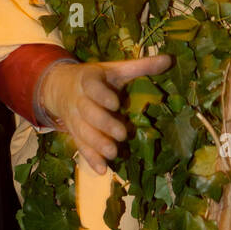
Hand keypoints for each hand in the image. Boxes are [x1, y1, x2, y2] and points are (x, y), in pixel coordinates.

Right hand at [36, 55, 171, 174]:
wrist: (61, 87)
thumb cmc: (97, 78)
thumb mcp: (115, 69)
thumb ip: (140, 66)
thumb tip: (169, 60)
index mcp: (88, 80)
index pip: (92, 87)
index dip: (102, 95)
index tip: (116, 104)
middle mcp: (79, 100)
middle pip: (88, 113)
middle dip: (104, 124)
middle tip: (122, 134)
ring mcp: (75, 119)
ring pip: (83, 132)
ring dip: (97, 144)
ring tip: (113, 153)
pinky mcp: (75, 134)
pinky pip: (81, 147)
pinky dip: (90, 159)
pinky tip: (102, 169)